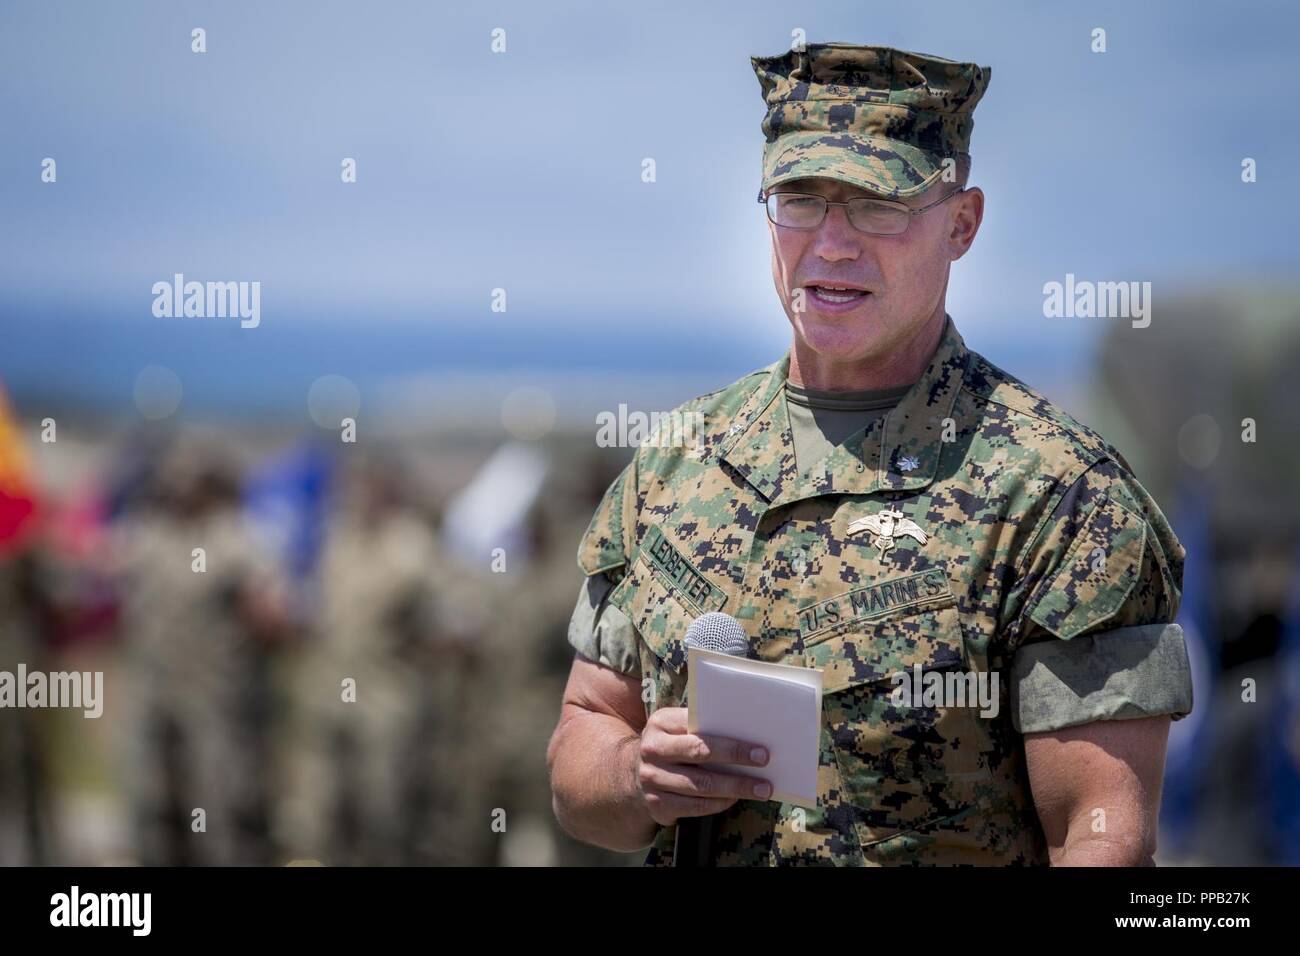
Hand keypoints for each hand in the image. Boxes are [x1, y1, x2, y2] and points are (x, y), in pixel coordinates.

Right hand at [634, 706, 771, 825]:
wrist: (632, 773)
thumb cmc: (669, 745)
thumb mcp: (675, 727)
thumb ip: (700, 725)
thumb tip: (747, 730)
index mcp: (660, 723)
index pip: (699, 727)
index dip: (730, 740)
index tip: (759, 748)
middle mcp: (653, 749)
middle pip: (700, 754)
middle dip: (736, 758)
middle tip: (764, 763)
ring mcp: (653, 779)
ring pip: (701, 785)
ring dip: (735, 787)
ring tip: (761, 789)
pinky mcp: (657, 804)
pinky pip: (695, 806)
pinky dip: (719, 803)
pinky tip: (735, 798)